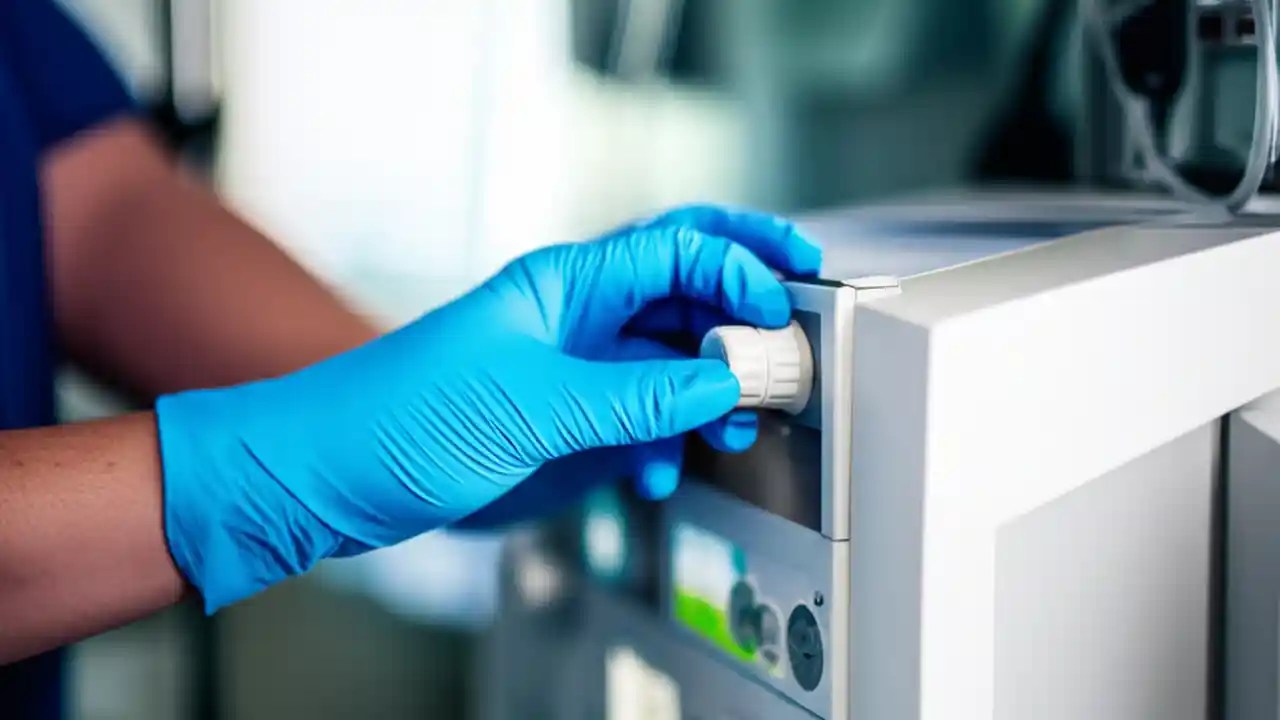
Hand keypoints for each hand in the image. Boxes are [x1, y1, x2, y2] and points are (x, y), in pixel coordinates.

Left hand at [156, 205, 820, 609]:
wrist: (338, 479)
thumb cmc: (403, 415)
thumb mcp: (532, 404)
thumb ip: (636, 396)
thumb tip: (723, 381)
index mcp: (567, 284)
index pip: (675, 247)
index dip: (737, 264)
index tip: (779, 305)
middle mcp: (581, 322)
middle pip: (686, 299)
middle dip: (744, 317)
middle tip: (793, 345)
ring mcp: (579, 376)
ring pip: (673, 366)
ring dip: (714, 391)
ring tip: (737, 424)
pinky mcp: (572, 427)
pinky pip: (646, 424)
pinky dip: (669, 444)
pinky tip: (664, 471)